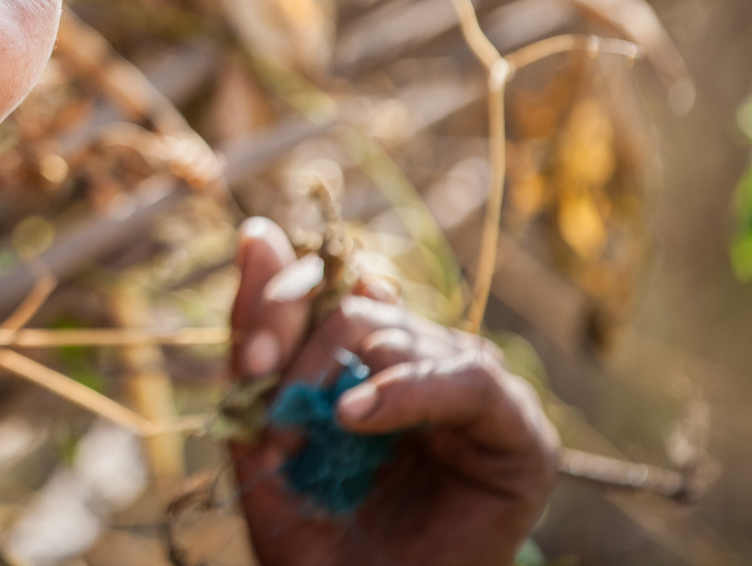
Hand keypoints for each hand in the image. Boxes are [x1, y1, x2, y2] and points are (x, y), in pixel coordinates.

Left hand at [229, 218, 558, 565]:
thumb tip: (256, 233)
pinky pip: (465, 378)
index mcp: (369, 360)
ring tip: (318, 421)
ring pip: (404, 335)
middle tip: (271, 388)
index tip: (251, 359)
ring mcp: (472, 394)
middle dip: (306, 344)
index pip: (327, 291)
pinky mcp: (517, 433)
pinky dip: (405, 390)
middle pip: (358, 310)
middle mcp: (424, 366)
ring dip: (344, 371)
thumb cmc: (315, 534)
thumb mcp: (264, 433)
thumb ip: (260, 340)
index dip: (287, 305)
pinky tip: (357, 415)